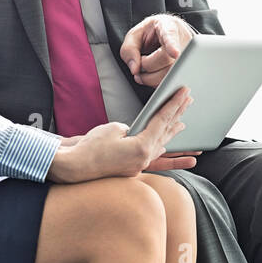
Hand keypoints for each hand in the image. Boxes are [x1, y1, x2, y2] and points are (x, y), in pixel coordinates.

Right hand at [48, 87, 194, 181]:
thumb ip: (131, 128)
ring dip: (171, 134)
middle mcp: (144, 159)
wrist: (73, 167)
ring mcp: (138, 166)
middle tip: (188, 100)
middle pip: (165, 132)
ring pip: (160, 146)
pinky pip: (151, 158)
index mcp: (142, 148)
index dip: (174, 104)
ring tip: (183, 124)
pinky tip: (168, 148)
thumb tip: (135, 132)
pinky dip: (160, 151)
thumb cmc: (90, 148)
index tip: (184, 93)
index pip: (162, 121)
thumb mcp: (113, 129)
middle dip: (177, 115)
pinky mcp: (130, 169)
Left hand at [120, 14, 194, 89]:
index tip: (175, 53)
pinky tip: (151, 75)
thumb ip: (129, 49)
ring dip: (150, 77)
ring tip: (143, 69)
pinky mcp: (185, 69)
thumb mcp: (134, 35)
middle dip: (146, 65)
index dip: (173, 45)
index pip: (170, 36)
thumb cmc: (150, 33)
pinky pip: (172, 82)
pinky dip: (157, 82)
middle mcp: (182, 40)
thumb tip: (135, 70)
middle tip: (140, 61)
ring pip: (170, 74)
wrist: (165, 33)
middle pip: (165, 60)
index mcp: (168, 26)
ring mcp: (187, 56)